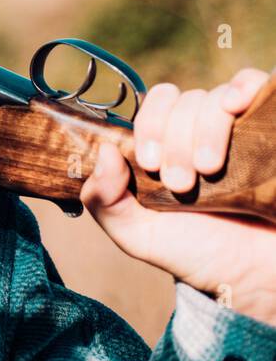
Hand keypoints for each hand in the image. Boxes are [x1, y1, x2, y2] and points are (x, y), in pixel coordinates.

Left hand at [80, 68, 275, 326]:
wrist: (258, 276)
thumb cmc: (199, 253)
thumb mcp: (138, 235)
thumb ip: (104, 201)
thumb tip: (102, 151)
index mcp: (168, 146)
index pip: (152, 108)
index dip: (149, 127)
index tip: (150, 166)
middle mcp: (203, 132)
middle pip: (183, 102)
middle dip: (176, 142)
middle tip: (181, 184)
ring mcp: (240, 129)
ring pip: (215, 98)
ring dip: (207, 130)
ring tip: (211, 171)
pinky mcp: (271, 128)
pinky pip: (257, 84)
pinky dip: (246, 85)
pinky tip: (238, 103)